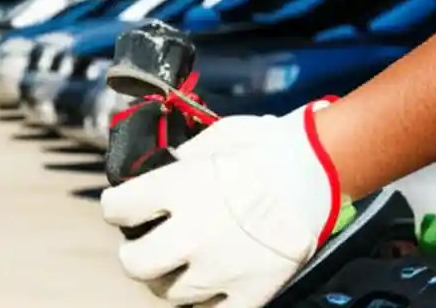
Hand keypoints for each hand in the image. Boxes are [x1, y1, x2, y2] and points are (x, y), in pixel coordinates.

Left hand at [100, 103, 341, 307]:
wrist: (320, 170)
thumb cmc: (264, 148)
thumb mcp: (209, 142)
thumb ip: (176, 165)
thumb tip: (157, 176)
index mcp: (175, 190)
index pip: (115, 209)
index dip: (117, 206)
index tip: (124, 206)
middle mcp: (191, 234)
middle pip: (134, 264)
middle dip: (135, 253)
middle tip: (146, 244)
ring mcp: (220, 269)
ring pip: (168, 294)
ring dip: (169, 279)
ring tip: (181, 265)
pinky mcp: (251, 293)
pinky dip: (207, 301)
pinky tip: (210, 283)